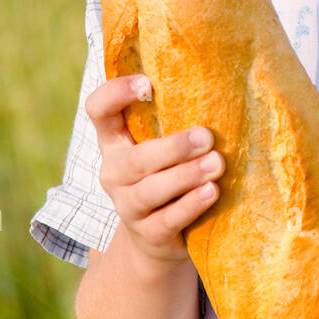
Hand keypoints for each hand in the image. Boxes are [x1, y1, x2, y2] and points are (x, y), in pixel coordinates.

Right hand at [85, 73, 224, 264]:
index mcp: (114, 142)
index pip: (98, 111)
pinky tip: (211, 192)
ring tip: (216, 164)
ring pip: (151, 191)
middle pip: (135, 159)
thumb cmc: (167, 175)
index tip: (146, 83)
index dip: (114, 94)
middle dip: (173, 147)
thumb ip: (173, 119)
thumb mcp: (162, 147)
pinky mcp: (149, 235)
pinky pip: (168, 220)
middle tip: (207, 136)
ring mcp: (128, 207)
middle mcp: (114, 173)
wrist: (157, 242)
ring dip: (185, 176)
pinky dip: (190, 205)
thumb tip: (220, 76)